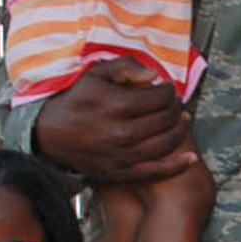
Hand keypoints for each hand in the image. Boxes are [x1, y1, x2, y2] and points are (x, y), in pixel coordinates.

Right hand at [33, 60, 196, 182]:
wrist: (50, 134)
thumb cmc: (76, 101)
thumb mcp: (96, 74)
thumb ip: (126, 68)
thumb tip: (154, 76)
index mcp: (116, 106)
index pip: (159, 98)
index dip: (169, 91)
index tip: (167, 89)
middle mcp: (121, 133)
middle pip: (166, 120)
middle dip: (175, 108)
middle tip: (174, 104)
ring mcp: (122, 156)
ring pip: (166, 144)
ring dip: (180, 131)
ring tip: (181, 121)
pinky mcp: (121, 173)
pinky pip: (156, 172)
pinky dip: (177, 165)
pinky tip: (190, 157)